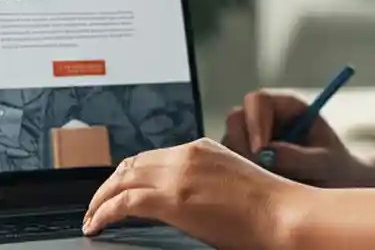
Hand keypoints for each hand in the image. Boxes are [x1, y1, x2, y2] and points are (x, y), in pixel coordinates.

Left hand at [82, 138, 311, 248]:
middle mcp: (186, 154)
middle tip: (97, 203)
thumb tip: (189, 200)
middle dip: (110, 184)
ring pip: (122, 179)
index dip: (131, 174)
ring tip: (91, 217)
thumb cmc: (268, 208)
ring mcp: (178, 174)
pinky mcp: (171, 198)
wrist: (282, 214)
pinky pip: (123, 202)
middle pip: (132, 164)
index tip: (121, 189)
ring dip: (100, 198)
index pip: (154, 156)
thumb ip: (206, 183)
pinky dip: (104, 212)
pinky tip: (97, 225)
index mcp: (202, 148)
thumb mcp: (232, 183)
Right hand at [223, 90, 372, 187]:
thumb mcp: (325, 163)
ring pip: (229, 145)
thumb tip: (266, 155)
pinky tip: (263, 192)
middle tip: (260, 174)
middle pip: (236, 119)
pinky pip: (229, 166)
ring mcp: (251, 139)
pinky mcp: (243, 160)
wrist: (336, 188)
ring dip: (242, 167)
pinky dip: (240, 179)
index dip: (256, 122)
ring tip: (272, 186)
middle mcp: (265, 118)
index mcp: (287, 106)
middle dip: (242, 147)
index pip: (259, 101)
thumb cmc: (337, 170)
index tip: (261, 151)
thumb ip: (299, 157)